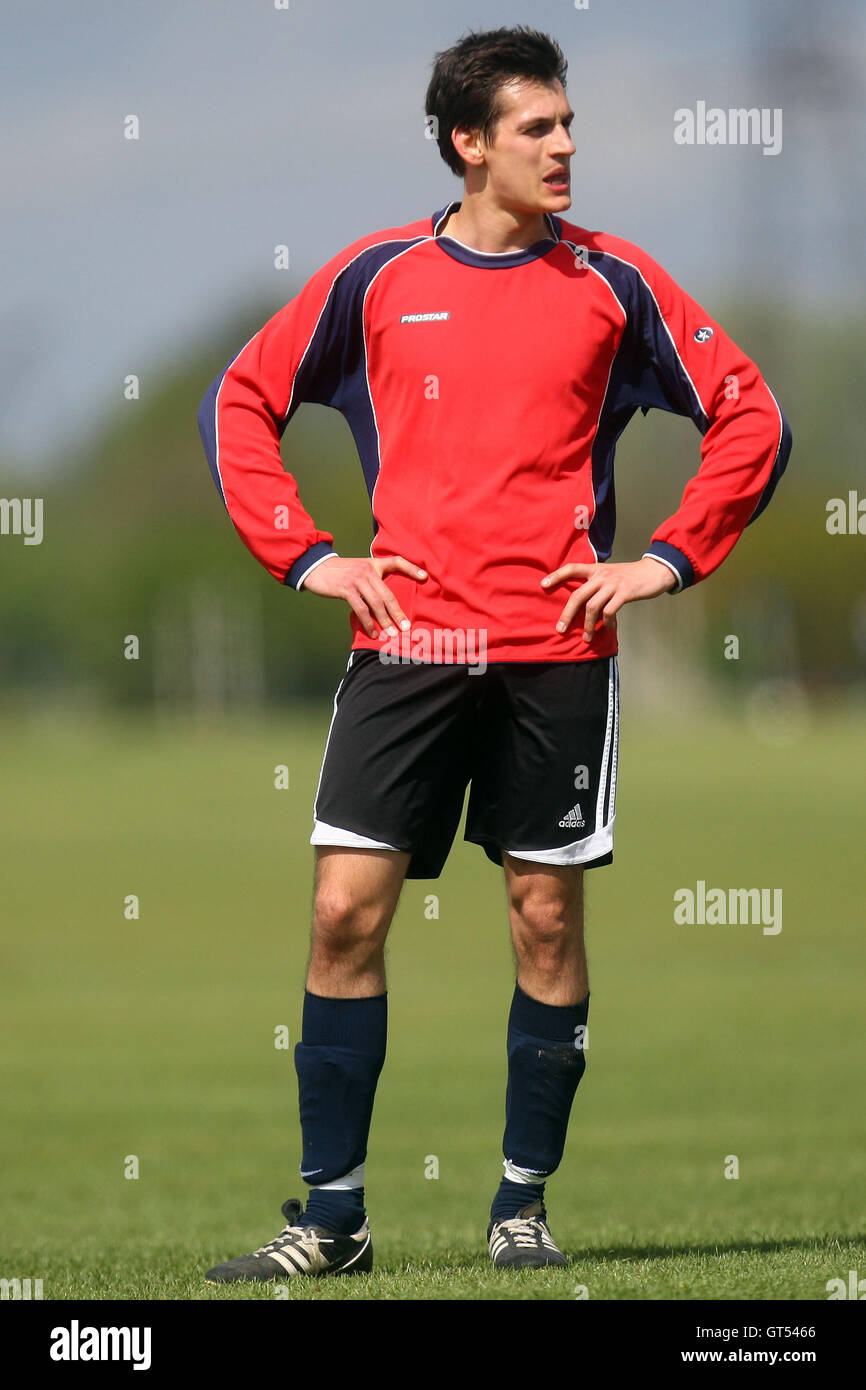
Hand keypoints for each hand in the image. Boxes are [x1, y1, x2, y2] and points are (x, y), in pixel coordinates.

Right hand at [300, 555, 427, 637]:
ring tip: (392, 633)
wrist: (316, 568)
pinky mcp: (346, 589)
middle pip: (388, 593)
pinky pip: (361, 609)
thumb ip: (371, 578)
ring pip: (376, 603)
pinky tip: (372, 632)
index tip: (424, 577)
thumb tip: (384, 600)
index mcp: (373, 563)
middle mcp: (368, 570)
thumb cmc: (339, 572)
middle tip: (406, 626)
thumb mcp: (358, 568)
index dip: (412, 568)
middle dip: (398, 612)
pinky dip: (368, 622)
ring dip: (385, 620)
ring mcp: (357, 580)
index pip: (396, 561)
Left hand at [541, 556, 676, 639]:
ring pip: (592, 607)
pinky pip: (610, 611)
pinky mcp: (625, 592)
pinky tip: (609, 629)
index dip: (556, 575)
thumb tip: (581, 603)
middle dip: (567, 614)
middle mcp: (602, 575)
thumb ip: (596, 583)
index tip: (542, 585)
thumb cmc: (629, 576)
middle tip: (560, 629)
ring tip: (587, 638)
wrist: (654, 572)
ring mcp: (613, 584)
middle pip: (578, 595)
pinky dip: (607, 622)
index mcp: (596, 569)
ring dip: (587, 625)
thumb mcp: (610, 574)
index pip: (572, 568)